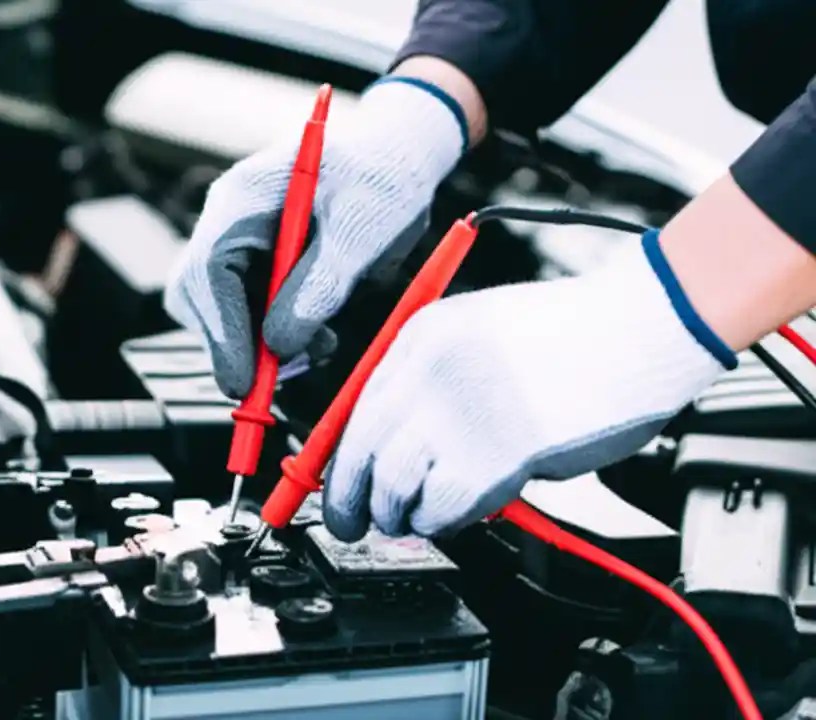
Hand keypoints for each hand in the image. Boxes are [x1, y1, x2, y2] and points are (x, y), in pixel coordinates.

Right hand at [164, 79, 465, 397]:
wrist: (400, 156)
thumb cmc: (385, 179)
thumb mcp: (363, 232)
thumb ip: (322, 286)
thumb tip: (280, 345)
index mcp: (244, 196)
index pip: (209, 270)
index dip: (222, 330)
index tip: (245, 380)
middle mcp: (228, 219)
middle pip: (197, 294)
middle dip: (232, 343)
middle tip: (274, 382)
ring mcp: (237, 241)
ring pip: (216, 310)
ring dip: (256, 344)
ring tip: (319, 346)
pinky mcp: (254, 263)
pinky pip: (244, 312)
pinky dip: (273, 336)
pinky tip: (316, 336)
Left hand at [324, 233, 733, 539]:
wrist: (642, 328)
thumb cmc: (576, 334)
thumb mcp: (480, 332)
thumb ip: (433, 377)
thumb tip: (396, 438)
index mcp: (420, 336)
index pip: (354, 409)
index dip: (341, 458)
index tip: (340, 483)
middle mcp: (427, 372)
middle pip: (360, 452)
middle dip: (349, 500)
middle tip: (353, 522)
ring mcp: (457, 414)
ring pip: (392, 486)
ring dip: (399, 514)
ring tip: (414, 519)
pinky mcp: (494, 454)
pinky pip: (442, 507)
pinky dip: (443, 520)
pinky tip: (459, 513)